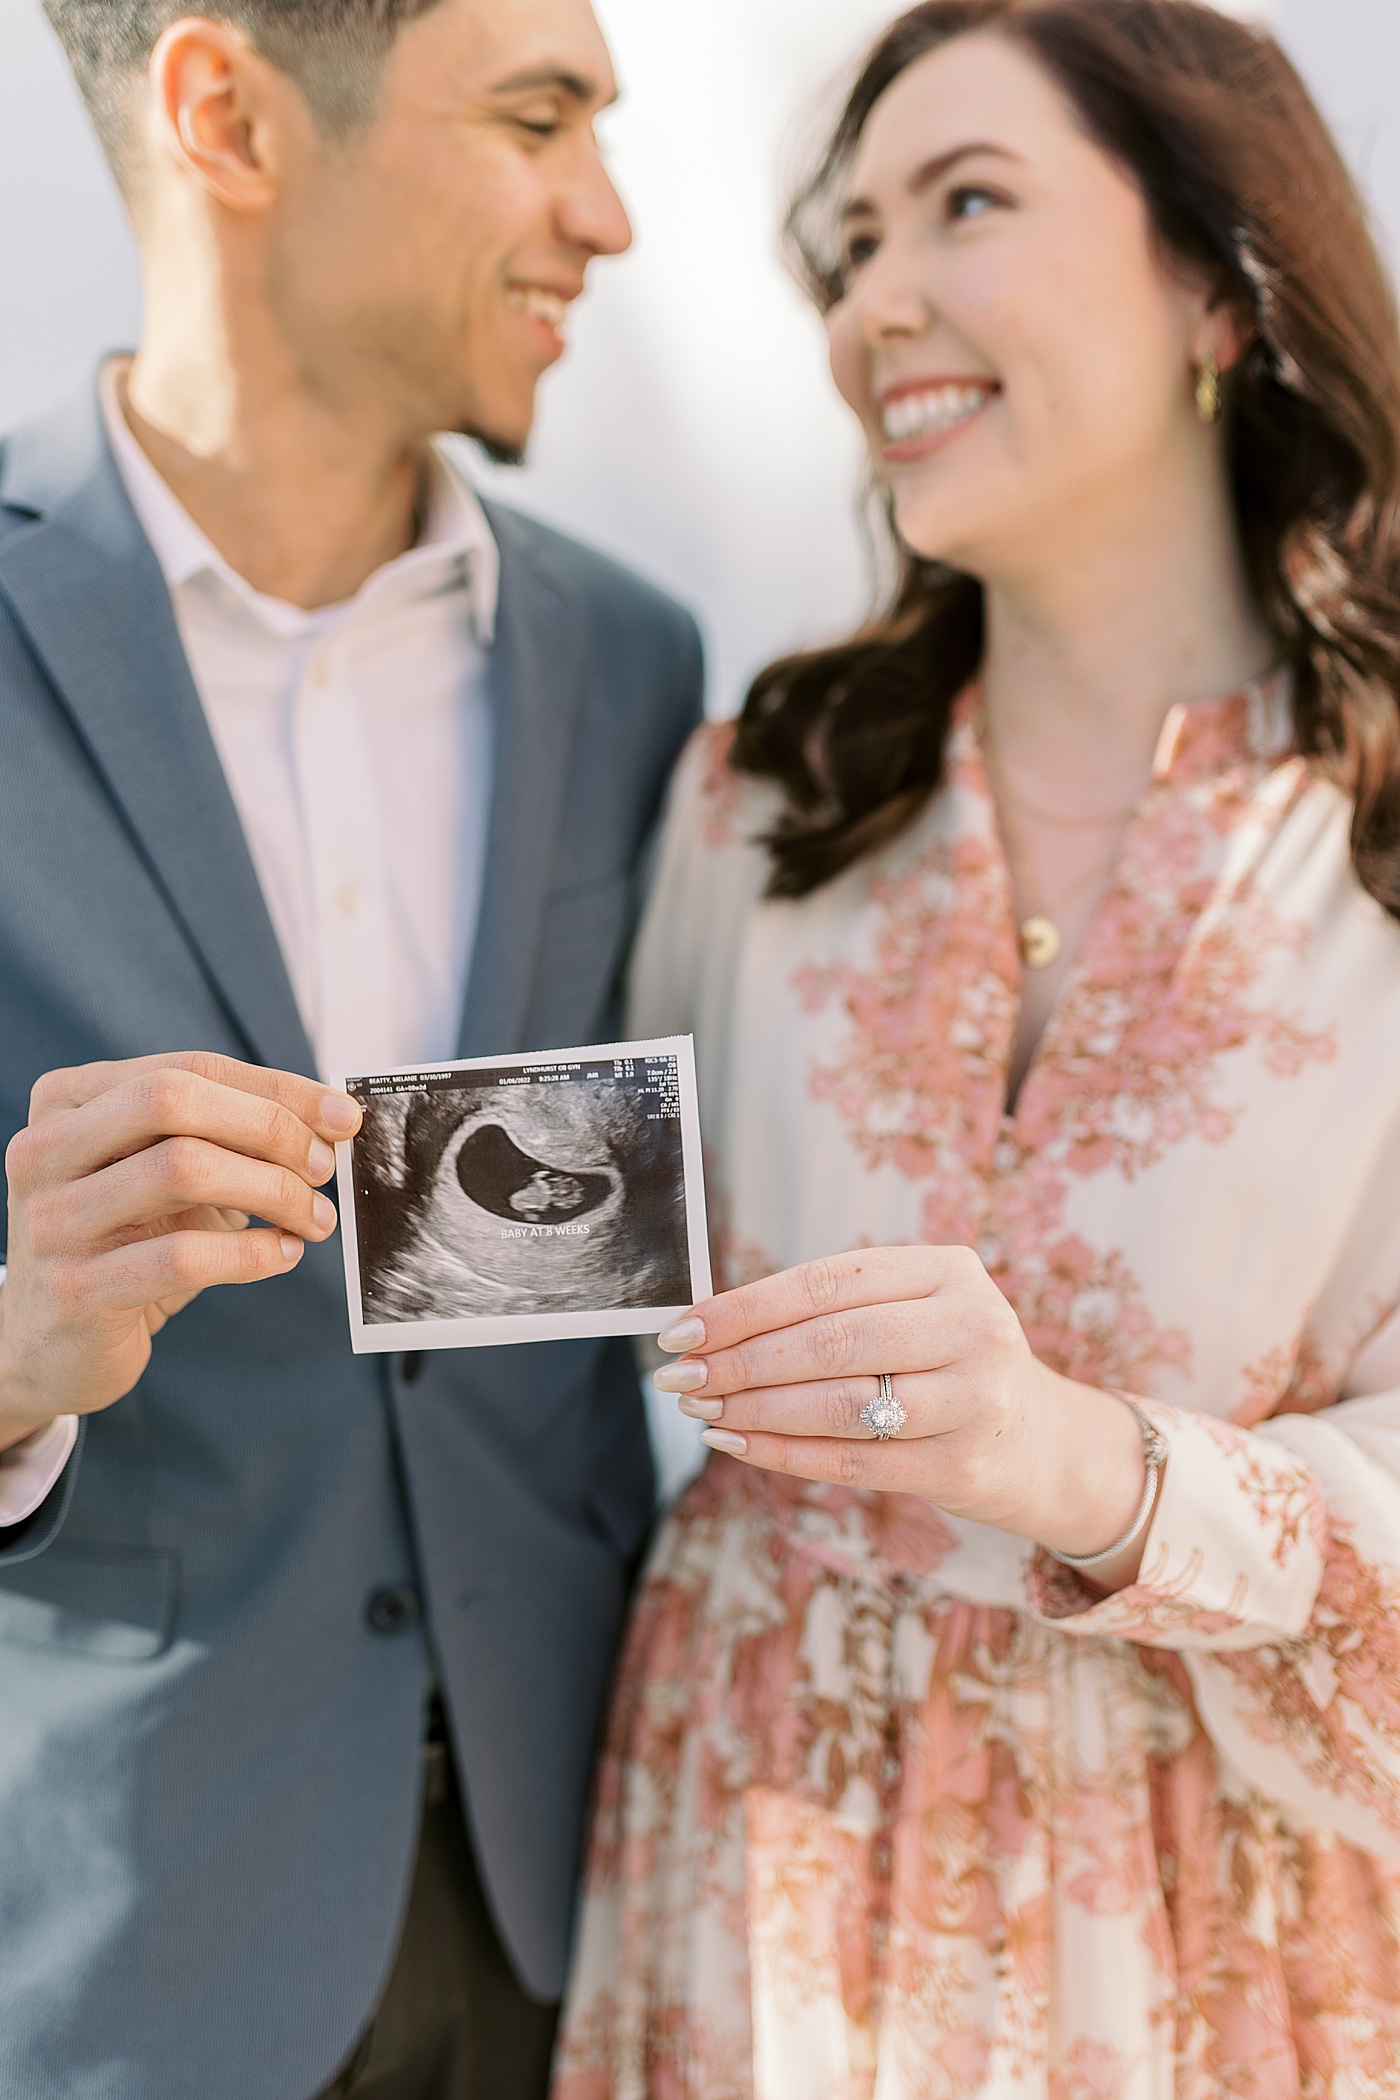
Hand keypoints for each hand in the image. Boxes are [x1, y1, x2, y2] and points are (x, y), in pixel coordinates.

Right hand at [0, 1051, 361, 1449]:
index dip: (276, 1088)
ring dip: (272, 1191)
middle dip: (268, 1128)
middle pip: (175, 1100)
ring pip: (182, 1169)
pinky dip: (250, 1253)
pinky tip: (281, 1255)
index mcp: (68, 1103)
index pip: (188, 1069)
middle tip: (323, 1168)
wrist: (47, 1345)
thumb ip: (225, 1137)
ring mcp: (54, 1220)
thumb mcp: (163, 1176)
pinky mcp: (75, 1289)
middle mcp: (46, 1150)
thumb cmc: (126, 1243)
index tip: (343, 1117)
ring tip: (313, 1218)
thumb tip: (332, 1121)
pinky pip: (183, 1256)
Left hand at [654, 1247, 1155, 1588]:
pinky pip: (854, 1460)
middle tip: (679, 1378)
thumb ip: (832, 1310)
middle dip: (741, 1362)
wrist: (1045, 1443)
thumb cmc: (949, 1364)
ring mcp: (974, 1399)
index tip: (683, 1329)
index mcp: (948, 1271)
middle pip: (831, 1343)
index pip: (827, 1283)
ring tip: (700, 1411)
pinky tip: (738, 1446)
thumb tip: (711, 1324)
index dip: (746, 1307)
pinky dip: (785, 1455)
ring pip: (839, 1405)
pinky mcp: (963, 1465)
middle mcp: (970, 1326)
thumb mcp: (914, 1313)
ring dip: (755, 1411)